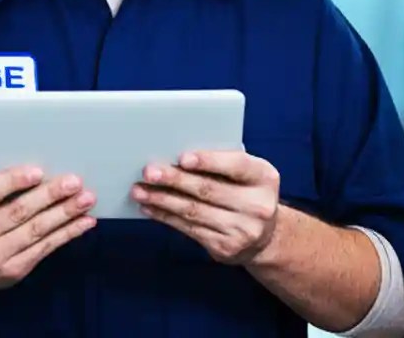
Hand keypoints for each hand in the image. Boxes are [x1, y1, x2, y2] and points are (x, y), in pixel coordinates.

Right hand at [0, 160, 96, 294]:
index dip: (12, 182)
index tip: (38, 171)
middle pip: (18, 213)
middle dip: (49, 196)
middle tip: (74, 181)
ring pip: (36, 231)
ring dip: (65, 214)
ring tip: (86, 199)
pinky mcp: (13, 271)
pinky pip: (44, 249)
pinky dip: (67, 234)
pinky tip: (84, 222)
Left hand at [132, 150, 280, 265]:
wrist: (264, 237)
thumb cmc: (244, 193)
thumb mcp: (244, 174)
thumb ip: (220, 163)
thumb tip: (173, 155)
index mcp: (264, 177)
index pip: (236, 166)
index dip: (208, 161)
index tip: (182, 158)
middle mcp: (258, 206)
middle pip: (208, 190)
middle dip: (174, 180)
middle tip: (148, 172)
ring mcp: (243, 230)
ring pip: (194, 211)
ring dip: (161, 199)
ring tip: (139, 190)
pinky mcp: (226, 248)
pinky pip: (188, 228)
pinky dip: (165, 216)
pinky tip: (149, 207)